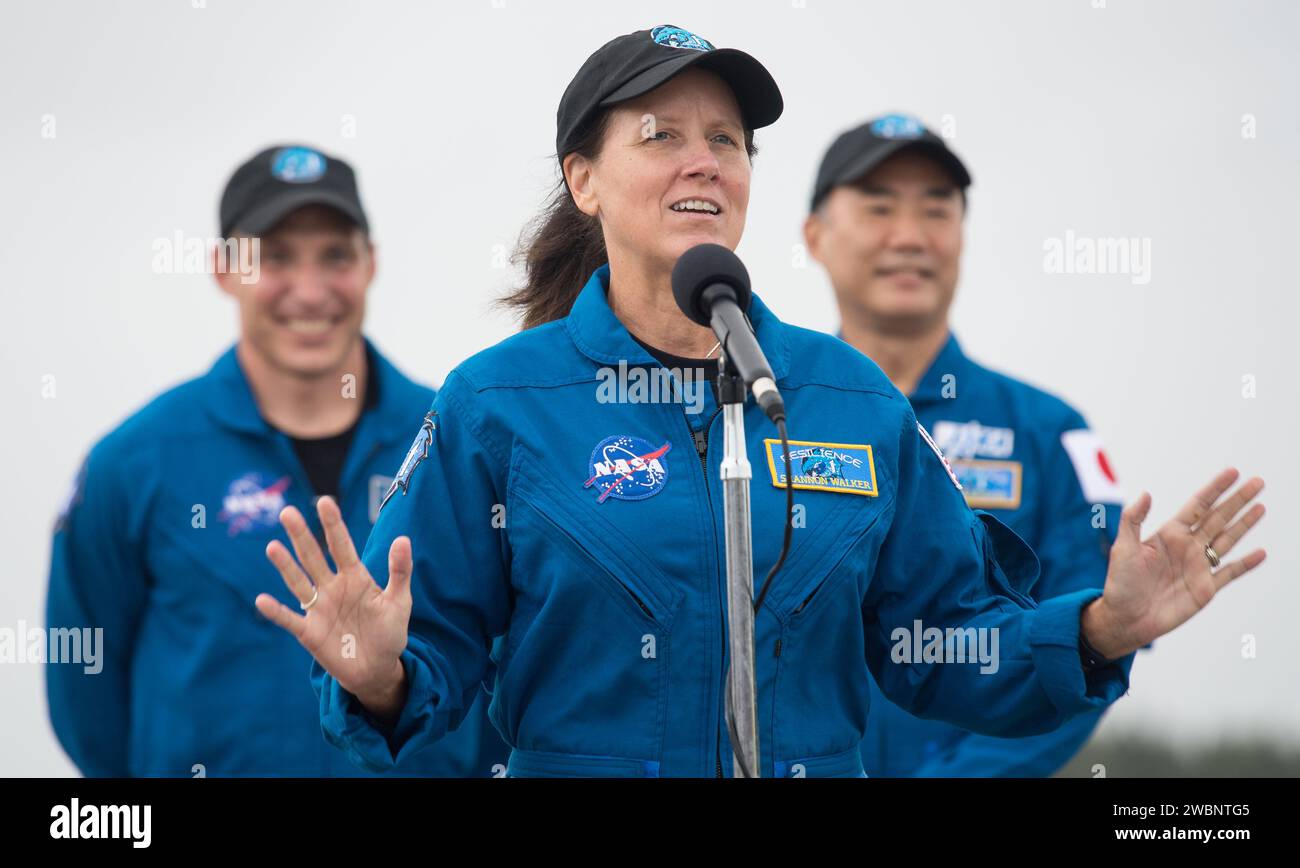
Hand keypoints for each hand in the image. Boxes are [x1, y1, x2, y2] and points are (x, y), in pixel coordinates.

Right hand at [254, 496, 411, 721]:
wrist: (377, 669)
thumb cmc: (389, 632)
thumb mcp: (399, 601)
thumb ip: (400, 572)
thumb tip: (403, 539)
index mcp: (355, 576)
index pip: (341, 546)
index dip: (333, 525)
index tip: (325, 502)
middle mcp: (332, 587)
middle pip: (313, 557)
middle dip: (301, 535)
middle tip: (287, 512)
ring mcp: (318, 609)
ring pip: (298, 582)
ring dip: (285, 566)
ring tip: (273, 546)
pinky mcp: (309, 632)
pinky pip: (289, 619)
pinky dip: (276, 612)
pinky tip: (262, 600)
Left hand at [1083, 468, 1265, 659]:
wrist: (1125, 618)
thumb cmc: (1120, 583)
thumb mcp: (1124, 548)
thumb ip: (1133, 520)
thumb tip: (1146, 493)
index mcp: (1169, 534)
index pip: (1198, 505)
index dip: (1215, 489)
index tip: (1233, 472)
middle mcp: (1187, 547)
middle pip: (1218, 518)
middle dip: (1238, 500)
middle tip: (1257, 482)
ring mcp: (1198, 567)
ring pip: (1228, 540)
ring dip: (1245, 524)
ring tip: (1261, 507)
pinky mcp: (1205, 589)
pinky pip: (1230, 573)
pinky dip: (1245, 564)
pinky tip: (1260, 553)